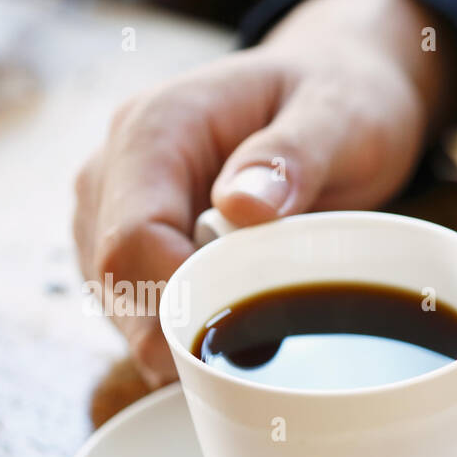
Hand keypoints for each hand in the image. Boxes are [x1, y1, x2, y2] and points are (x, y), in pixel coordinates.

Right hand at [73, 0, 456, 385]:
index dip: (177, 302)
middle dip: (178, 331)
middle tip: (257, 362)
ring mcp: (117, 207)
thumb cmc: (339, 100)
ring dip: (179, 336)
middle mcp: (119, 167)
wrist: (332, 94)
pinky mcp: (135, 241)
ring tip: (257, 339)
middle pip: (116, 280)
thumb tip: (242, 206)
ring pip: (119, 301)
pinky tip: (236, 336)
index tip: (238, 339)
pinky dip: (182, 330)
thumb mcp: (341, 116)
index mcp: (158, 128)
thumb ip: (293, 156)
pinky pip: (138, 304)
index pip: (133, 238)